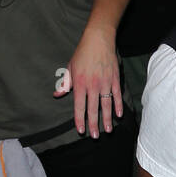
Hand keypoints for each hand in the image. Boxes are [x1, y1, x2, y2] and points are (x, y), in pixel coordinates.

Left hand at [55, 23, 121, 138]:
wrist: (98, 40)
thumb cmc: (82, 53)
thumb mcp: (70, 67)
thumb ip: (65, 83)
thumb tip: (57, 94)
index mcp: (79, 83)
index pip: (79, 106)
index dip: (79, 119)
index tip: (81, 131)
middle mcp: (92, 85)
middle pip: (93, 109)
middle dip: (93, 124)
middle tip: (94, 136)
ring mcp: (104, 83)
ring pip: (106, 105)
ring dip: (107, 119)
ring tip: (108, 130)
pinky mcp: (114, 79)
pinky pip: (117, 95)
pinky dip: (118, 106)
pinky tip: (118, 115)